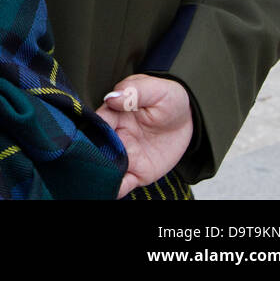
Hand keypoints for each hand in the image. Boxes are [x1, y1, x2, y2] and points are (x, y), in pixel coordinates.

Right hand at [95, 74, 193, 197]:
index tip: (91, 137)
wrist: (187, 118)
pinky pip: (124, 183)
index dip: (92, 130)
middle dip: (92, 156)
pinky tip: (112, 191)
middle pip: (97, 148)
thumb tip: (112, 98)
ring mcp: (127, 155)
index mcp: (114, 113)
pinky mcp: (139, 171)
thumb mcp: (156, 89)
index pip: (97, 122)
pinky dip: (116, 189)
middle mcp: (116, 135)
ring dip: (102, 174)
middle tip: (92, 163)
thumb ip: (135, 91)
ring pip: (107, 167)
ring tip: (98, 180)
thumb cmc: (168, 98)